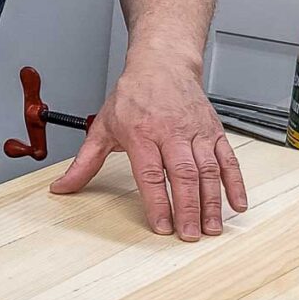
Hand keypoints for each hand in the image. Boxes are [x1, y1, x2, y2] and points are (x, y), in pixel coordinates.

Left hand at [51, 60, 247, 240]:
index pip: (151, 173)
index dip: (158, 201)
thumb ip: (84, 162)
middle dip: (188, 208)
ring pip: (208, 170)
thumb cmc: (133, 96)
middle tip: (189, 235)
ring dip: (211, 202)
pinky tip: (236, 205)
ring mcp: (196, 132)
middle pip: (183, 174)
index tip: (161, 225)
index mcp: (142, 133)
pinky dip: (235, 183)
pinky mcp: (214, 132)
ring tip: (210, 229)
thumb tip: (61, 188)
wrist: (162, 64)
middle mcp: (171, 132)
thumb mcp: (102, 127)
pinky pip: (228, 160)